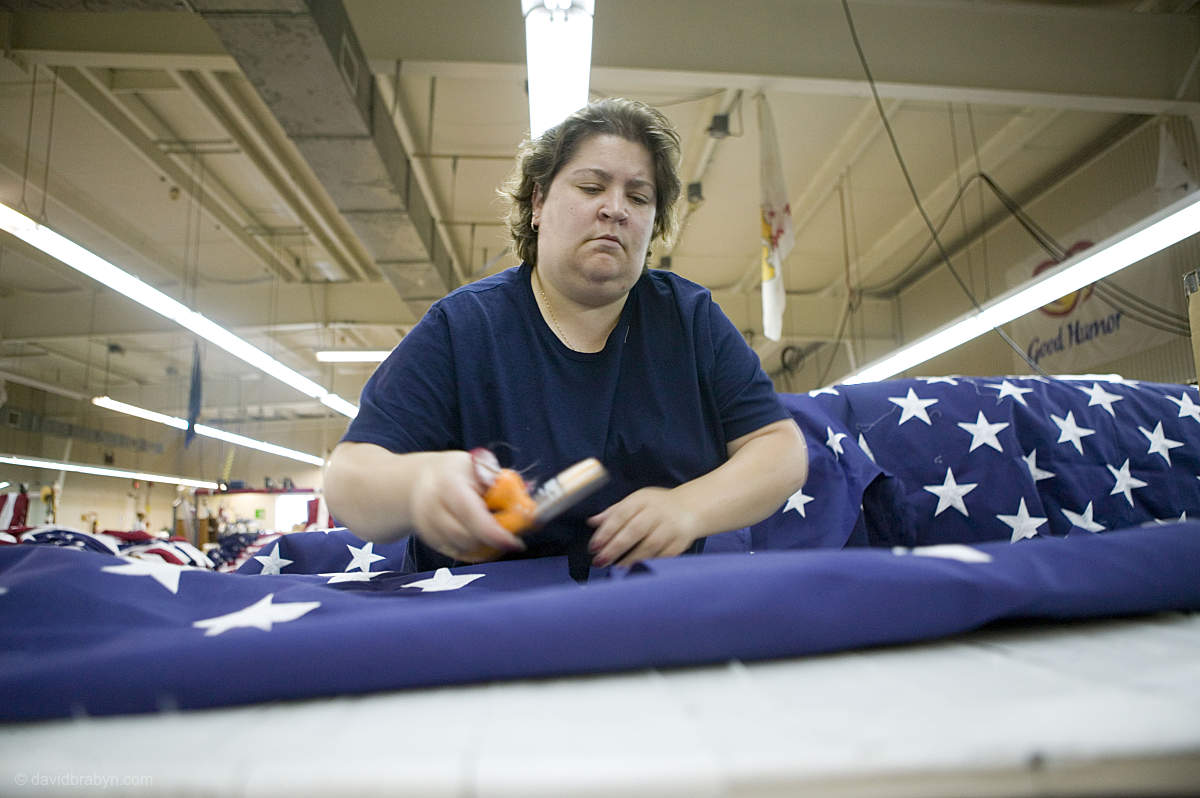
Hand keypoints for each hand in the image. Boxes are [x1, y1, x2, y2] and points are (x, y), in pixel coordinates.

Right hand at [409, 451, 525, 561]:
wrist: (417, 481)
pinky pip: (458, 554)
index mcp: (449, 484)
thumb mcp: (480, 466)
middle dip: (494, 541)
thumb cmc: (457, 472)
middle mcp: (433, 508)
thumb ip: (503, 484)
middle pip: (467, 538)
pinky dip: (475, 550)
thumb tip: (528, 504)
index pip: (472, 515)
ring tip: (497, 533)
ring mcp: (428, 527)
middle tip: (512, 537)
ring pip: (463, 550)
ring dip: (486, 547)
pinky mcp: (429, 541)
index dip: (496, 533)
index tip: (516, 542)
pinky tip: (483, 538)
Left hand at [587, 487, 698, 566]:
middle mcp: (658, 512)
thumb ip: (614, 512)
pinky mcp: (680, 542)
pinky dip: (650, 562)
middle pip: (635, 530)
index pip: (622, 514)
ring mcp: (671, 527)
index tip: (593, 547)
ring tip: (617, 567)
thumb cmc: (656, 506)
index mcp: (643, 500)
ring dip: (631, 558)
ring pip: (651, 544)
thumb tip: (592, 522)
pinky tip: (637, 568)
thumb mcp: (635, 501)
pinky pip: (664, 555)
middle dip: (615, 547)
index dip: (606, 531)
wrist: (689, 508)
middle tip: (600, 561)